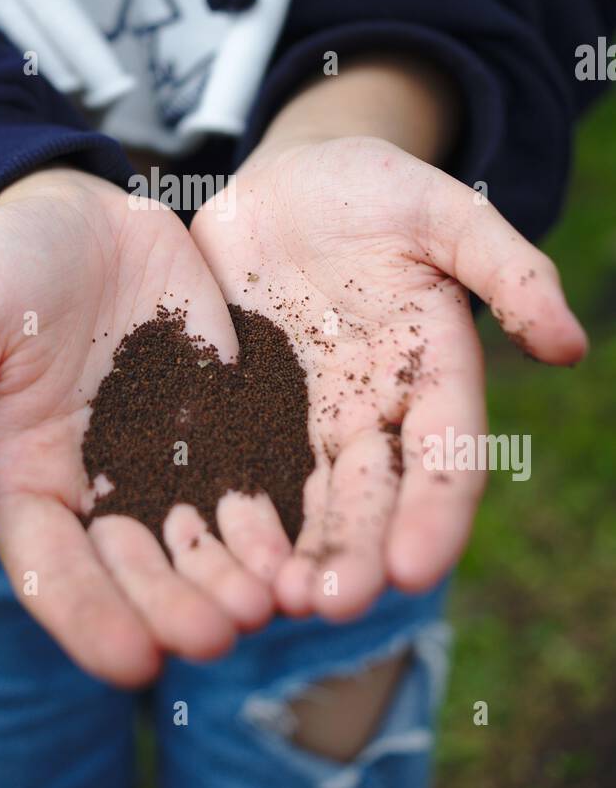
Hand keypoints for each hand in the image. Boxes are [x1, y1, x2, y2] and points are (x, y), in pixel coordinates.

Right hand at [0, 167, 274, 686]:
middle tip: (220, 636)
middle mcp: (100, 493)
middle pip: (140, 573)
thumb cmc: (1, 271)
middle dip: (178, 607)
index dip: (90, 618)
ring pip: (203, 543)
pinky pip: (253, 482)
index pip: (55, 573)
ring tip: (268, 604)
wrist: (79, 215)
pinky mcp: (224, 423)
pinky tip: (302, 542)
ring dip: (234, 579)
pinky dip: (275, 518)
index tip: (132, 663)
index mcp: (27, 486)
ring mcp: (167, 462)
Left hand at [191, 134, 585, 620]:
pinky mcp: (244, 402)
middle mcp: (372, 404)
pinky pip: (241, 464)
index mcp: (431, 366)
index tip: (413, 567)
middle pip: (372, 490)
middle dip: (356, 551)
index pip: (445, 451)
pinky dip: (237, 512)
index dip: (434, 511)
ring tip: (276, 603)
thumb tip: (572, 345)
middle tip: (332, 606)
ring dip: (298, 552)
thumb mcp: (445, 211)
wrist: (286, 180)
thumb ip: (507, 268)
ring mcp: (306, 410)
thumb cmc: (374, 188)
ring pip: (308, 495)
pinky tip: (216, 556)